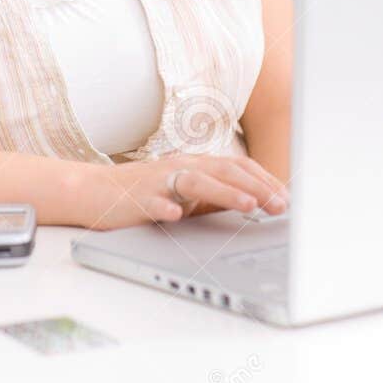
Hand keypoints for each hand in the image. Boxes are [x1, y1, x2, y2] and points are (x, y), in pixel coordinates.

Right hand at [84, 150, 289, 230]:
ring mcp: (158, 181)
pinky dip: (164, 207)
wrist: (95, 191)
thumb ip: (216, 197)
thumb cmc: (146, 194)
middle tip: (280, 206)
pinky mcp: (135, 197)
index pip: (238, 167)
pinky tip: (175, 216)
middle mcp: (181, 167)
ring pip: (195, 181)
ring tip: (248, 206)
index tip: (287, 198)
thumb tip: (256, 206)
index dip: (264, 180)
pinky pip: (152, 201)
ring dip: (224, 193)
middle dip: (256, 188)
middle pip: (224, 171)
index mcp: (196, 166)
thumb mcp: (187, 195)